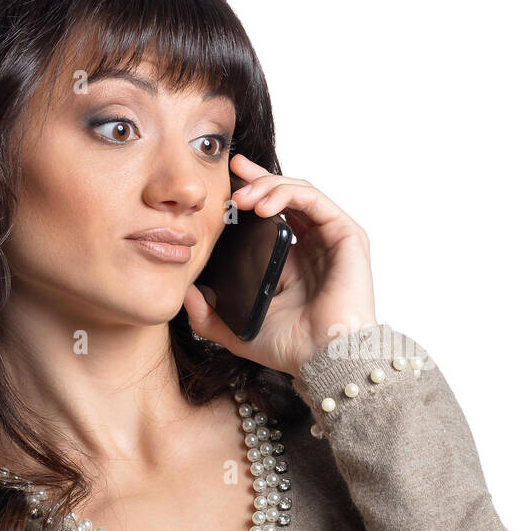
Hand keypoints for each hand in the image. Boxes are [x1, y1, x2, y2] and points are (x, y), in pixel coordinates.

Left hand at [182, 153, 379, 375]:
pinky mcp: (346, 234)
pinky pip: (314, 199)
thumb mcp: (237, 330)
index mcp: (291, 262)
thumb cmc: (293, 349)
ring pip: (298, 191)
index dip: (249, 194)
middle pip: (285, 195)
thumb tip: (185, 294)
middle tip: (230, 171)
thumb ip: (209, 316)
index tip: (223, 185)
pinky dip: (287, 194)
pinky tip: (262, 206)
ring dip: (267, 186)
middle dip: (257, 178)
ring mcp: (331, 239)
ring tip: (240, 198)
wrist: (324, 359)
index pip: (270, 215)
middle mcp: (314, 245)